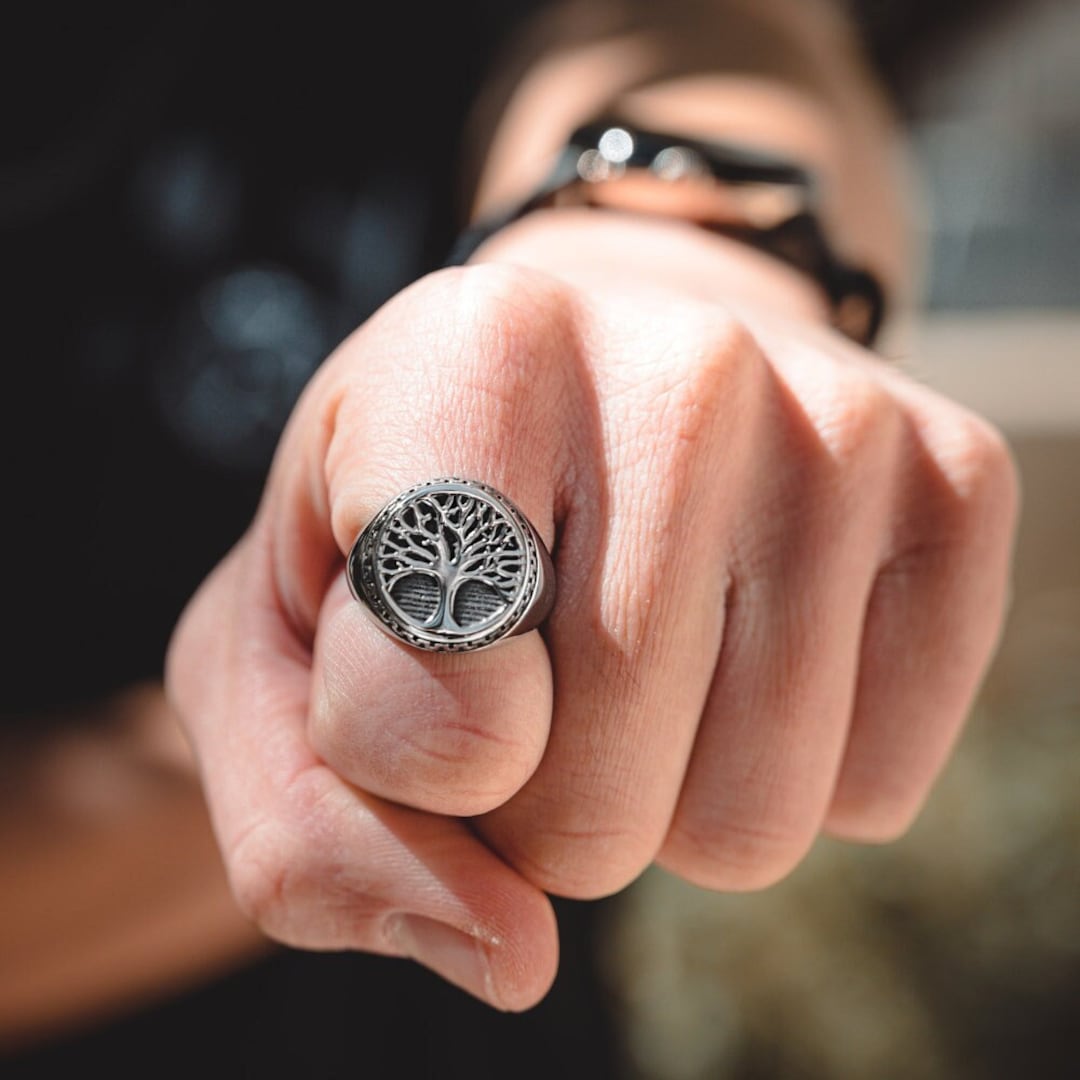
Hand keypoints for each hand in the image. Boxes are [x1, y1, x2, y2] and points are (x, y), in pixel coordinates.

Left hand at [166, 210, 1017, 1010]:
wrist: (606, 374)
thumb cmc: (420, 523)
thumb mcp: (280, 654)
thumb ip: (316, 825)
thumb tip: (505, 951)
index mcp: (475, 353)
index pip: (439, 681)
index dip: (407, 750)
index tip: (420, 676)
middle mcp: (684, 365)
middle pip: (591, 800)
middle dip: (537, 798)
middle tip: (530, 677)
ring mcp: (842, 427)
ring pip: (749, 820)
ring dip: (663, 794)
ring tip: (635, 658)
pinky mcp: (959, 490)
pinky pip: (876, 786)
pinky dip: (784, 770)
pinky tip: (743, 646)